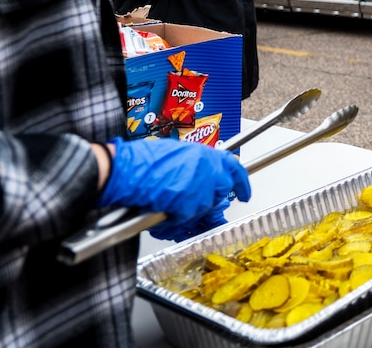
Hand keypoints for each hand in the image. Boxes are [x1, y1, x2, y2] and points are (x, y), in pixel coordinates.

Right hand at [99, 137, 250, 238]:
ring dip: (187, 209)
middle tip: (190, 200)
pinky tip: (162, 208)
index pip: (235, 168)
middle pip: (220, 192)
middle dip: (207, 199)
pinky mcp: (187, 204)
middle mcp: (207, 169)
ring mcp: (199, 188)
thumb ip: (198, 166)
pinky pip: (186, 217)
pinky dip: (174, 218)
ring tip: (168, 200)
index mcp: (206, 154)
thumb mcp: (179, 154)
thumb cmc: (144, 161)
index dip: (242, 183)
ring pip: (203, 208)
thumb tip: (205, 178)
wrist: (126, 170)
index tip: (245, 194)